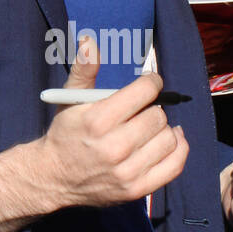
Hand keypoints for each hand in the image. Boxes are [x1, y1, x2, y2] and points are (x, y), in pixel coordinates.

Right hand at [39, 39, 188, 206]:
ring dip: (164, 129)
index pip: (145, 92)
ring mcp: (126, 172)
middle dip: (153, 107)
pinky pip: (174, 166)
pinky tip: (170, 139)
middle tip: (143, 109)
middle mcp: (113, 148)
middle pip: (158, 116)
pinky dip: (179, 149)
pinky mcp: (136, 189)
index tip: (149, 83)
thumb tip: (90, 41)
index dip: (151, 82)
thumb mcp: (70, 98)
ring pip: (168, 138)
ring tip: (151, 126)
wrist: (54, 177)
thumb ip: (84, 70)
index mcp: (97, 121)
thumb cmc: (66, 133)